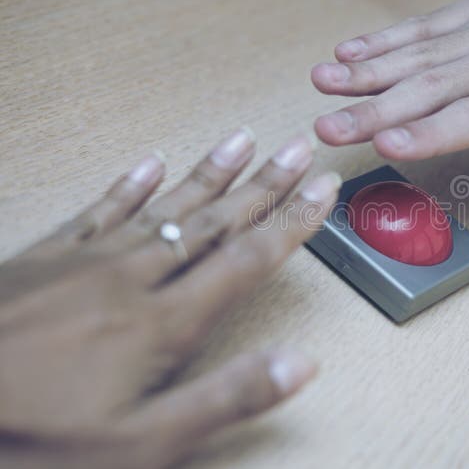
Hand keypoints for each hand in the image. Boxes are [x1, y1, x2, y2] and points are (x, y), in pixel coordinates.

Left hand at [0, 128, 340, 467]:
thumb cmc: (35, 437)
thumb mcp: (142, 444)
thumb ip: (225, 398)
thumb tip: (300, 364)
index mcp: (161, 323)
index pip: (246, 260)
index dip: (291, 222)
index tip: (321, 188)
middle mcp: (130, 280)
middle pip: (212, 222)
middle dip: (262, 185)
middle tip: (295, 148)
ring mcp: (84, 264)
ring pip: (162, 207)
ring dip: (207, 174)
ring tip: (241, 141)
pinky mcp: (41, 260)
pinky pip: (96, 212)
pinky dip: (127, 185)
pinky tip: (148, 163)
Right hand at [311, 0, 468, 249]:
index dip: (430, 133)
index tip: (384, 144)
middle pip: (433, 89)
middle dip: (374, 111)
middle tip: (327, 130)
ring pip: (418, 55)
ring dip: (366, 72)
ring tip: (322, 84)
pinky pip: (423, 27)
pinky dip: (383, 40)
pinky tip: (350, 51)